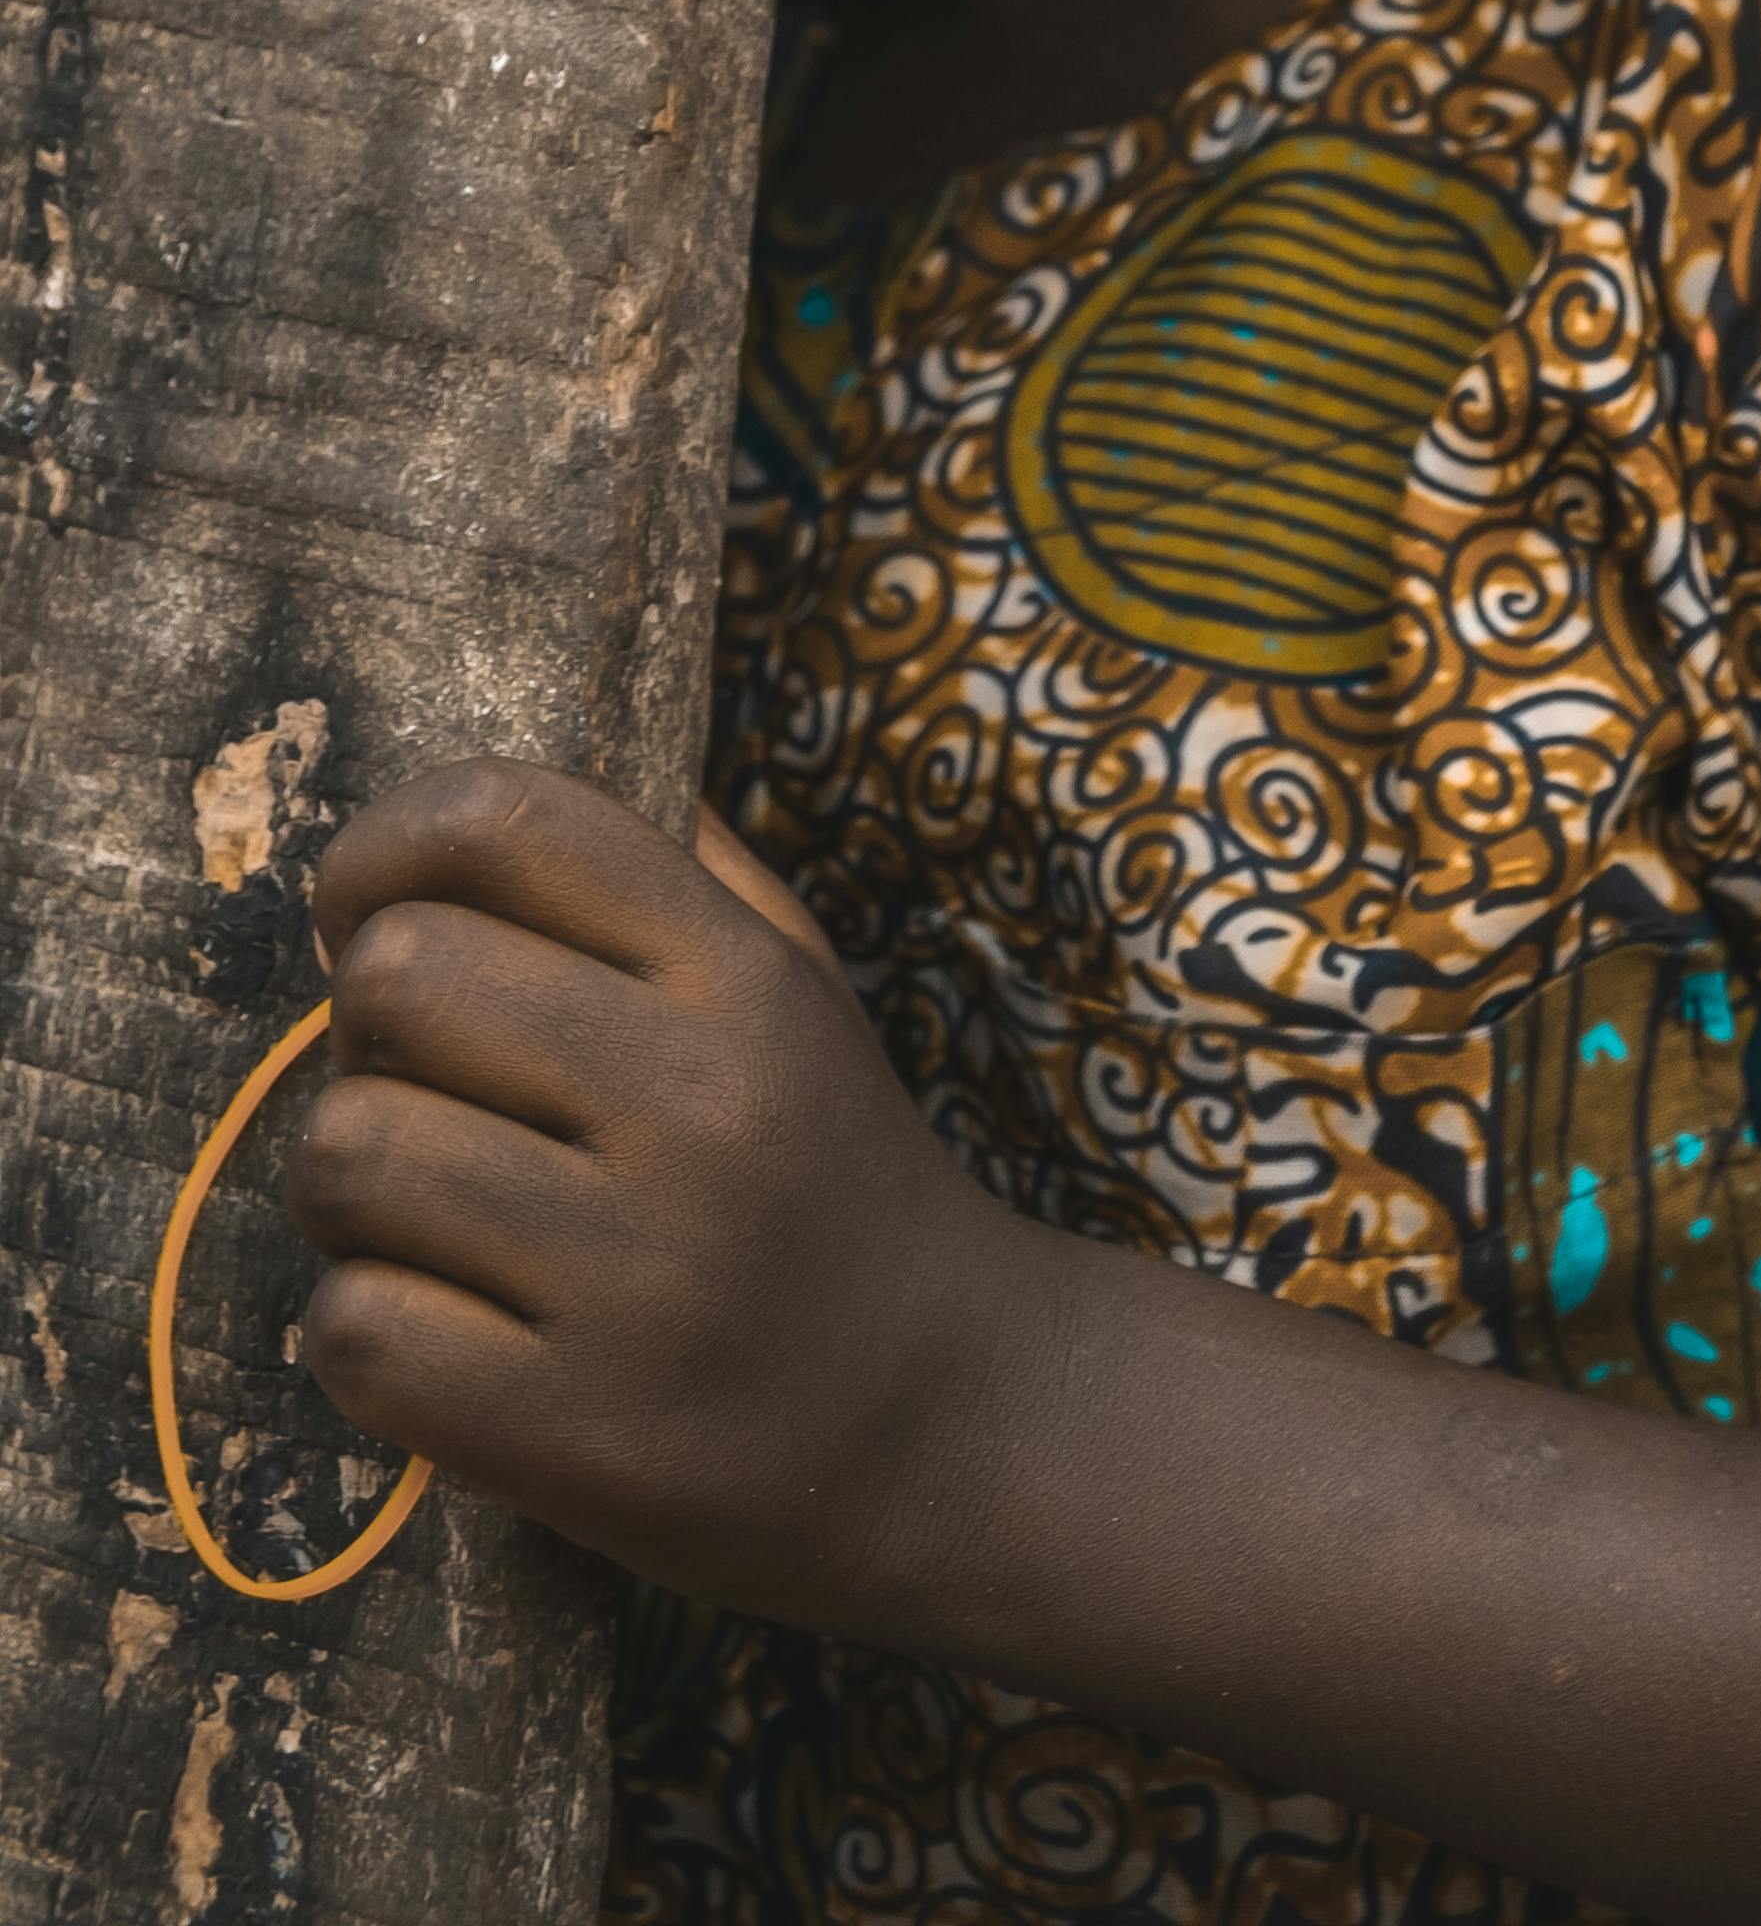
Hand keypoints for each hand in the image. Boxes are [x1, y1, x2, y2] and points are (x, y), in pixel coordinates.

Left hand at [286, 757, 1041, 1633]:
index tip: (368, 912)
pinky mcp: (568, 1431)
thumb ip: (677, 872)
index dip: (388, 844)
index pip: (510, 819)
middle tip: (426, 1092)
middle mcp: (695, 1103)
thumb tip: (499, 796)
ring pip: (351, 1151)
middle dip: (365, 1034)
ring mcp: (633, 1273)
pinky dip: (364, 1331)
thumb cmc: (830, 1181)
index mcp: (739, 977)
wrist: (945, 1423)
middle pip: (397, 975)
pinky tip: (443, 1330)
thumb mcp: (797, 995)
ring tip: (428, 1218)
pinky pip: (356, 1328)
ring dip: (348, 1190)